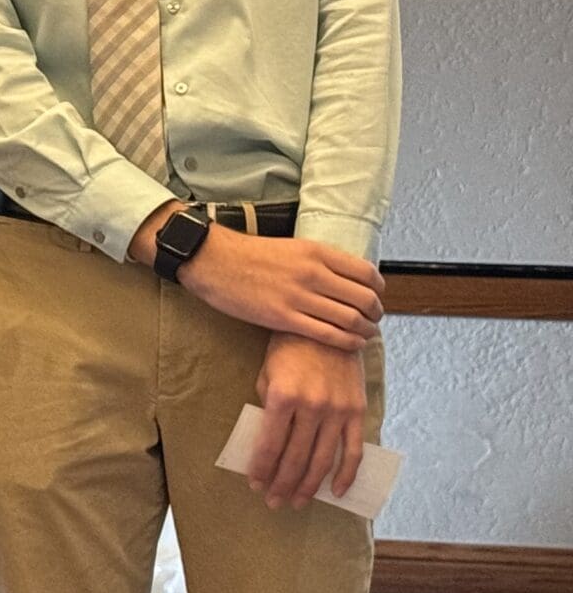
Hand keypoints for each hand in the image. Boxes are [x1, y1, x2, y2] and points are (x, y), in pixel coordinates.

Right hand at [171, 223, 382, 349]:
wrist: (213, 261)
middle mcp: (313, 273)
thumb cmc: (250, 255)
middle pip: (364, 299)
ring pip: (350, 320)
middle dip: (375, 314)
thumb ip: (320, 261)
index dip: (378, 290)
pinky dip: (347, 343)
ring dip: (365, 331)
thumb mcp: (292, 248)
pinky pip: (328, 335)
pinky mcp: (284, 318)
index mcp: (316, 252)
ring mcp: (299, 297)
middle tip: (372, 320)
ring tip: (364, 335)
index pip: (367, 273)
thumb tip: (346, 278)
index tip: (375, 297)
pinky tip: (351, 344)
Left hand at [245, 335, 368, 508]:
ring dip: (309, 486)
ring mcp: (337, 411)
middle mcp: (312, 406)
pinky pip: (353, 449)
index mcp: (283, 396)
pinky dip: (346, 473)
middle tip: (273, 502)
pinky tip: (336, 491)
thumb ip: (267, 407)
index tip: (254, 484)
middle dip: (282, 484)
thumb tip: (266, 443)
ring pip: (322, 459)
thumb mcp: (267, 374)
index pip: (270, 444)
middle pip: (295, 457)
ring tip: (297, 502)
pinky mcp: (356, 411)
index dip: (261, 468)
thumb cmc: (288, 349)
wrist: (327, 326)